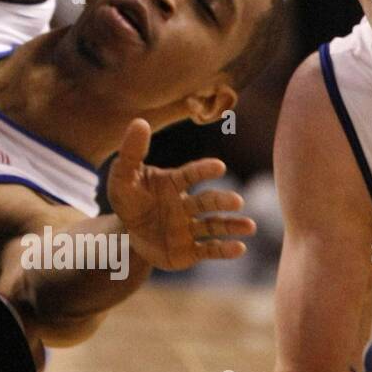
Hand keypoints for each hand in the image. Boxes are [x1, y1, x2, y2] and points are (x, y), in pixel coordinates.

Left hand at [106, 119, 253, 271]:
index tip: (219, 166)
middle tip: (236, 201)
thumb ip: (131, 152)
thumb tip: (140, 122)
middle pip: (207, 201)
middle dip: (222, 200)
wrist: (125, 233)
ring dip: (232, 225)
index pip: (191, 174)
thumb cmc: (128, 199)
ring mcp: (189, 228)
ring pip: (214, 225)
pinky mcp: (189, 250)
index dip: (204, 170)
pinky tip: (240, 248)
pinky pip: (209, 250)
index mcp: (174, 183)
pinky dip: (224, 250)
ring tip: (249, 226)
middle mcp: (186, 204)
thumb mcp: (122, 176)